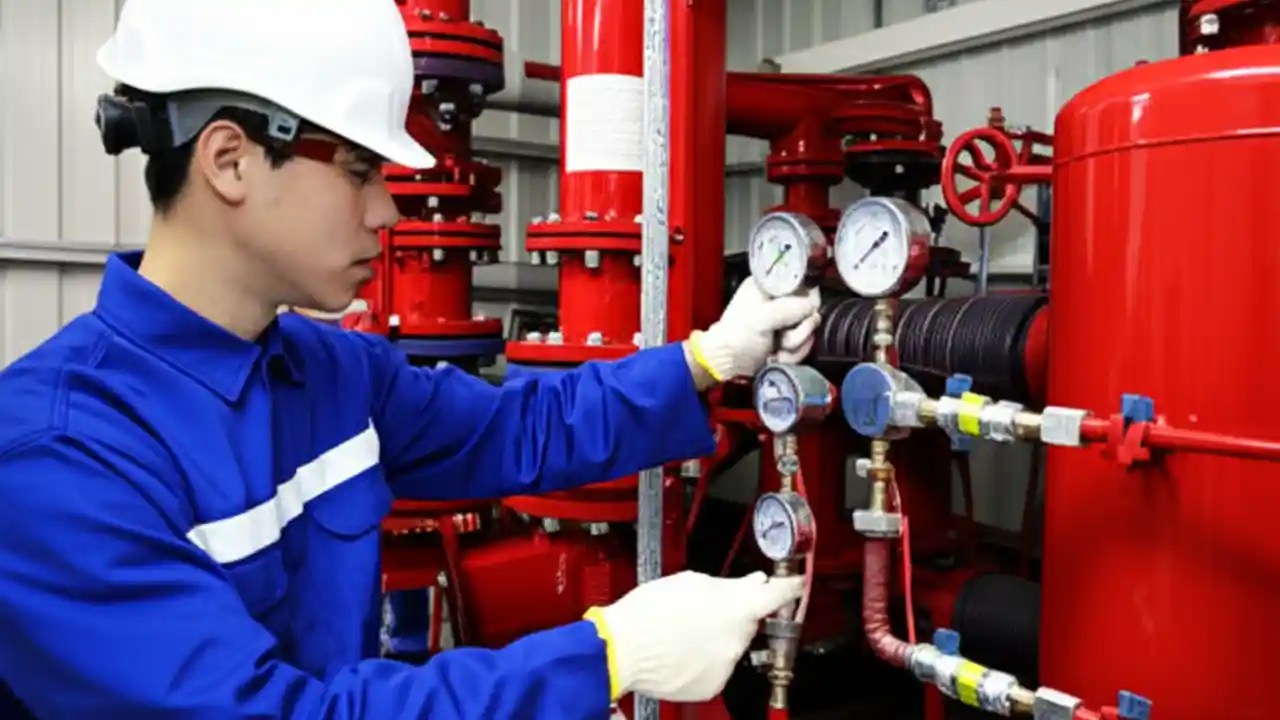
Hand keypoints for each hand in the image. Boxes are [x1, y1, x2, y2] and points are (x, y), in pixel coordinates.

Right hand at [585, 571, 802, 701]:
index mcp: (736, 607)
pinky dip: (704, 659)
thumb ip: (726, 585)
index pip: (778, 595)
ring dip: (715, 637)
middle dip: (733, 614)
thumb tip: (748, 585)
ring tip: (683, 630)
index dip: (790, 587)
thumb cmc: (648, 612)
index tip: (796, 584)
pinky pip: (716, 667)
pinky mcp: (711, 685)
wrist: (622, 649)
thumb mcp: (690, 582)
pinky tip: (681, 649)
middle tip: (703, 608)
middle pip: (748, 621)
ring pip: (730, 645)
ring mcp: (725, 665)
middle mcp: (737, 639)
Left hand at [687, 280, 820, 381]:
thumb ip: (790, 308)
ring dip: (795, 345)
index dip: (807, 300)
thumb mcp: (762, 318)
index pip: (804, 283)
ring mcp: (785, 320)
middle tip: (782, 338)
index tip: (804, 313)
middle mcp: (779, 299)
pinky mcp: (788, 337)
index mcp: (769, 285)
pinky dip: (793, 354)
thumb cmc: (737, 337)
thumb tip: (813, 308)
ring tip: (776, 349)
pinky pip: (804, 344)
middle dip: (800, 330)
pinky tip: (778, 356)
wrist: (728, 363)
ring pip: (809, 330)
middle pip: (810, 309)